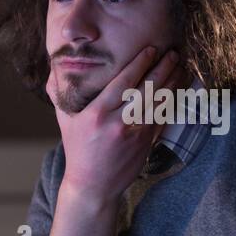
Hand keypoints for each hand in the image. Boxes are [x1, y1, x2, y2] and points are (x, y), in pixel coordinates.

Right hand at [47, 45, 183, 202]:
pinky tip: (178, 89)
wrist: (92, 186)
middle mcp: (117, 123)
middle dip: (162, 69)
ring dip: (172, 83)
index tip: (150, 49)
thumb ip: (59, 92)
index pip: (122, 82)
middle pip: (146, 90)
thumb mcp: (64, 120)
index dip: (139, 64)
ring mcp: (134, 134)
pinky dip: (171, 101)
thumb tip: (54, 65)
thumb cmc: (77, 149)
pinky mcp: (146, 144)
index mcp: (96, 114)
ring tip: (181, 67)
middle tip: (172, 53)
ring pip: (158, 103)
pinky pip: (162, 118)